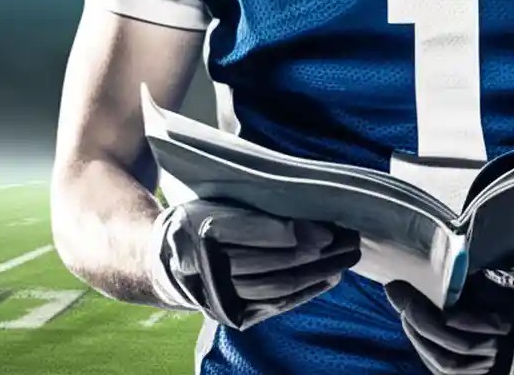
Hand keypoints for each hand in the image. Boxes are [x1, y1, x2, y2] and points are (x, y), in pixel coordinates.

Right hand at [146, 200, 360, 328]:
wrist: (163, 263)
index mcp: (201, 229)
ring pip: (279, 285)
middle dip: (318, 253)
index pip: (255, 235)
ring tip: (347, 256)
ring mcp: (222, 294)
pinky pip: (276, 304)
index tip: (326, 229)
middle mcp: (209, 266)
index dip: (293, 233)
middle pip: (274, 263)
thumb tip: (304, 207)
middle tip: (350, 239)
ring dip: (319, 272)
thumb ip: (253, 205)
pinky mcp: (234, 312)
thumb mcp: (216, 200)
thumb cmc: (199, 220)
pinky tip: (330, 277)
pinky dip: (306, 291)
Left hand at [387, 264, 513, 374]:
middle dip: (416, 320)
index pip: (461, 328)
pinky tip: (418, 331)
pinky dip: (431, 354)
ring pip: (447, 367)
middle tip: (397, 291)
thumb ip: (506, 285)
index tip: (406, 286)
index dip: (428, 310)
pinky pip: (455, 374)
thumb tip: (472, 284)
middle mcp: (508, 360)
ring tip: (405, 309)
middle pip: (449, 351)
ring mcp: (499, 372)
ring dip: (419, 339)